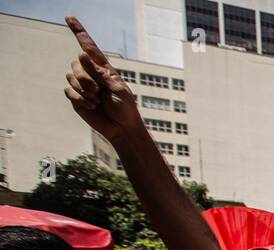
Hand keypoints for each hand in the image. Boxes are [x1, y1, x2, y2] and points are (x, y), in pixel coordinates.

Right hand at [63, 17, 144, 142]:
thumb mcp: (117, 89)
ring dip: (84, 90)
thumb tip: (81, 54)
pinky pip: (68, 90)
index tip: (69, 17)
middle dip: (85, 78)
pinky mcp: (76, 97)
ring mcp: (82, 85)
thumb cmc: (125, 108)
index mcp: (103, 68)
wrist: (122, 128)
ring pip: (71, 77)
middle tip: (98, 92)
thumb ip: (99, 73)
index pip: (88, 46)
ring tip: (97, 100)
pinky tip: (91, 106)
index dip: (78, 31)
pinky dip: (79, 99)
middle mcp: (90, 73)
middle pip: (76, 64)